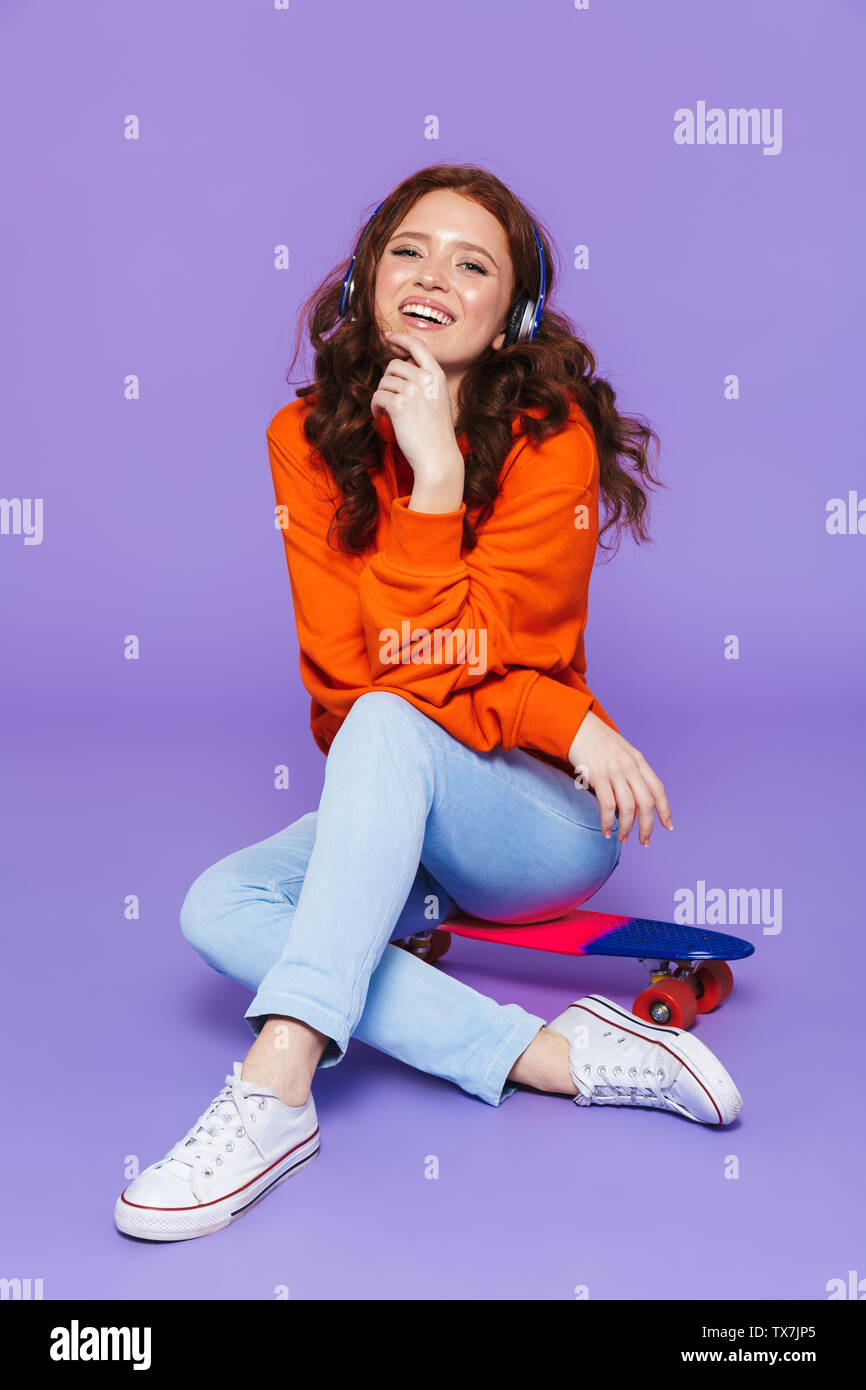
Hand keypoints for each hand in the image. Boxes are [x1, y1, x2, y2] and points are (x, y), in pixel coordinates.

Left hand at [372, 331, 462, 481]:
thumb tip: (401, 365)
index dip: (401, 338)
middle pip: (393, 365)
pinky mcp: (399, 406)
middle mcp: (426, 379)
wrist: (437, 457)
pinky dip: (375, 407)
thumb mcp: (437, 399)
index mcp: (437, 376)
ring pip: (384, 382)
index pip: (418, 346)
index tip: (388, 336)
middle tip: (389, 398)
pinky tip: (381, 417)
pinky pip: (378, 396)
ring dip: (381, 396)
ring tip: (386, 411)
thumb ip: (424, 381)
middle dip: (387, 380)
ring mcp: (413, 391)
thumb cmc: (436, 432)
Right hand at [567, 710, 672, 845]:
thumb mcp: (621, 752)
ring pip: (628, 807)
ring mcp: (614, 771)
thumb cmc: (597, 741)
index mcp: (638, 761)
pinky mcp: (598, 776)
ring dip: (627, 828)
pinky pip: (607, 805)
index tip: (668, 826)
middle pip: (646, 802)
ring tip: (623, 839)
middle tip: (644, 842)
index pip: (657, 789)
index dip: (665, 809)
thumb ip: (630, 770)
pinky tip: (606, 831)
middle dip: (647, 826)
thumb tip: (634, 797)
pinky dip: (608, 822)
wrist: (576, 726)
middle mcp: (629, 766)